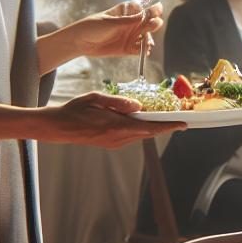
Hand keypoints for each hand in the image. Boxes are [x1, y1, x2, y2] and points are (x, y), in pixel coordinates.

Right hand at [40, 91, 183, 147]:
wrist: (58, 127)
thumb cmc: (75, 109)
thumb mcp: (96, 98)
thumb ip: (118, 102)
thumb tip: (138, 105)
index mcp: (116, 126)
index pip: (148, 128)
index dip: (168, 126)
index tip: (182, 124)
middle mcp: (118, 138)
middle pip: (148, 133)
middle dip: (165, 127)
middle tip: (180, 120)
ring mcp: (115, 143)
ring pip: (141, 135)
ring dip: (153, 128)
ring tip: (165, 118)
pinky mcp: (111, 144)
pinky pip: (132, 136)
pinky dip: (142, 129)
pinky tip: (143, 121)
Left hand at [69, 3, 164, 58]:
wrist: (80, 42)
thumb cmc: (92, 26)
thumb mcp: (110, 22)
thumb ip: (128, 20)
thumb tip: (143, 14)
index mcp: (126, 12)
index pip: (143, 9)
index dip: (151, 10)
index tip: (156, 12)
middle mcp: (130, 23)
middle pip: (148, 23)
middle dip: (153, 24)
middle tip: (153, 25)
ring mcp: (129, 36)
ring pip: (146, 37)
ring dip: (149, 39)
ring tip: (147, 43)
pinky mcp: (127, 48)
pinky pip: (139, 49)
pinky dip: (143, 51)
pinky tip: (143, 51)